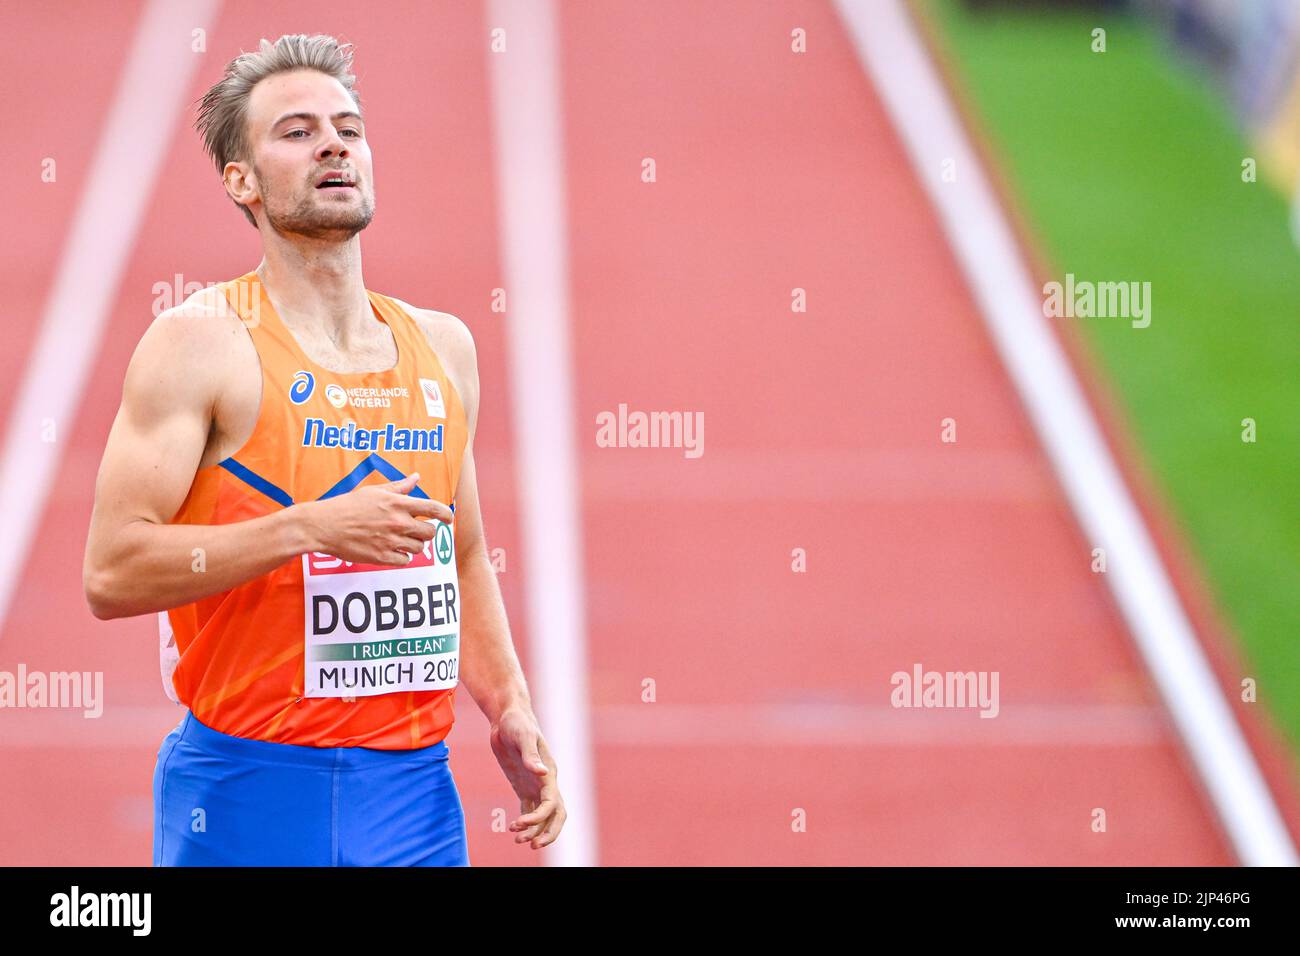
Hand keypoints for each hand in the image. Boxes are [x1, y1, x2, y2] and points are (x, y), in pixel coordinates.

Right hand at [296, 472, 452, 566]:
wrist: (324, 525)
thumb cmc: (348, 505)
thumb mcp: (374, 491)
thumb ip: (399, 487)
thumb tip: (416, 477)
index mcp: (397, 503)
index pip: (434, 509)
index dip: (446, 514)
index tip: (449, 518)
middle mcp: (398, 522)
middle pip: (430, 531)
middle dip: (426, 531)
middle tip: (416, 529)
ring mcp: (390, 541)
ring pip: (419, 547)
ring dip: (414, 544)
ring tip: (401, 539)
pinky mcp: (381, 557)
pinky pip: (405, 560)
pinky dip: (402, 556)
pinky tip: (393, 550)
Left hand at [489, 708, 565, 849]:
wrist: (507, 717)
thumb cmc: (517, 723)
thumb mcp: (522, 736)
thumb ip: (531, 756)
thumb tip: (541, 772)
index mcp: (549, 772)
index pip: (551, 803)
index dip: (539, 818)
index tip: (520, 824)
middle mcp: (545, 782)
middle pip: (556, 814)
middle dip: (548, 832)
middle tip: (533, 846)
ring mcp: (535, 785)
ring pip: (542, 815)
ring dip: (534, 830)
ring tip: (517, 839)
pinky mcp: (523, 785)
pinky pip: (529, 809)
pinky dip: (526, 822)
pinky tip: (514, 829)